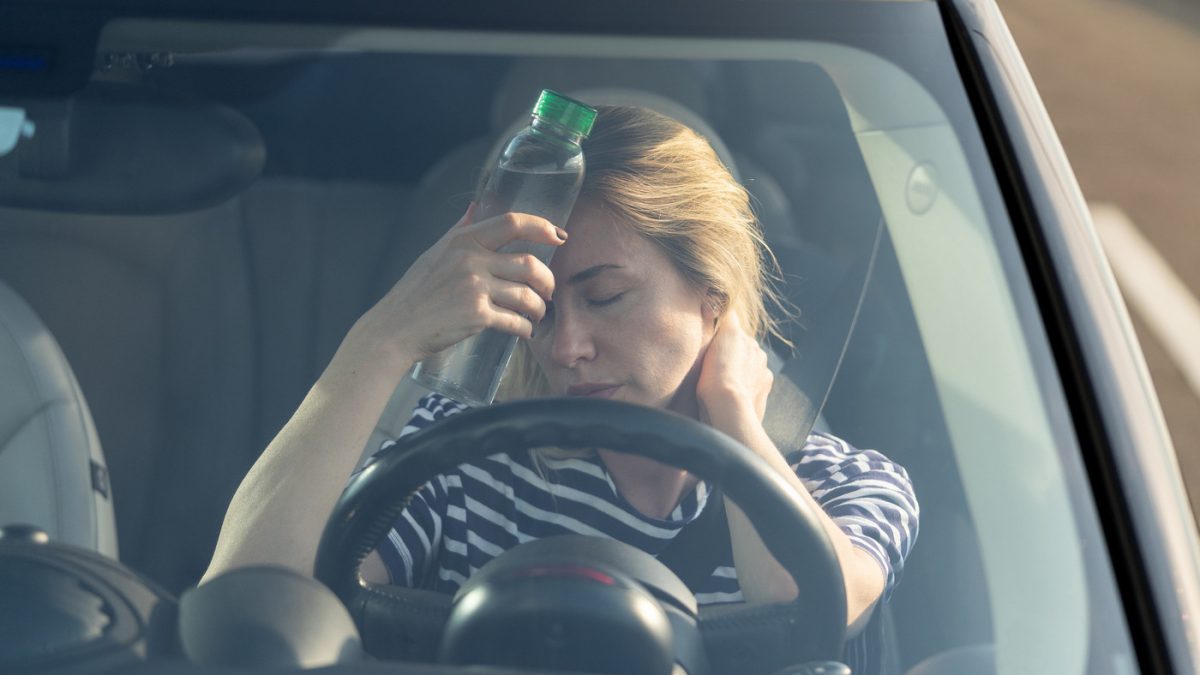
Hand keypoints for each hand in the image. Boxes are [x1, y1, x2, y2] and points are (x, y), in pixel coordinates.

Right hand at [359, 204, 566, 365]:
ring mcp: (475, 288)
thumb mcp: (435, 252)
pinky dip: (525, 329)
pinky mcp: (477, 316)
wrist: (395, 328)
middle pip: (529, 264)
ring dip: (540, 308)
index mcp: (463, 241)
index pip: (512, 223)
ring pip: (527, 295)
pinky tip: (525, 331)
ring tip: (537, 315)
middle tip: (548, 292)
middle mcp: (471, 260)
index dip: (542, 227)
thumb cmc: (415, 292)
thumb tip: (476, 206)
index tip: (559, 236)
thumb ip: (460, 230)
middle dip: (547, 281)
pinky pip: (516, 321)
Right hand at [696, 309, 772, 424]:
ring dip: (742, 365)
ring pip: (751, 357)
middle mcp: (752, 343)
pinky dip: (750, 380)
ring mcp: (762, 362)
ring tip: (726, 381)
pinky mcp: (767, 379)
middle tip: (715, 365)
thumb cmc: (709, 380)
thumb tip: (708, 304)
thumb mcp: (701, 350)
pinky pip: (758, 375)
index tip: (713, 334)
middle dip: (732, 349)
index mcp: (734, 332)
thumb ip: (707, 326)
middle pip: (741, 340)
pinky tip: (738, 391)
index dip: (721, 325)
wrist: (729, 409)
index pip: (730, 318)